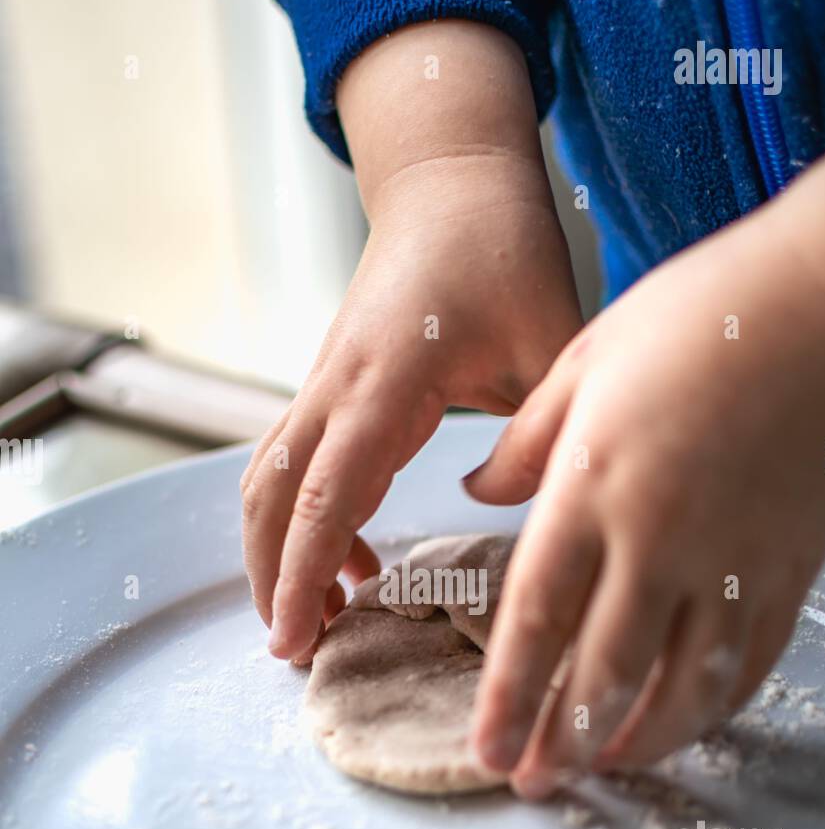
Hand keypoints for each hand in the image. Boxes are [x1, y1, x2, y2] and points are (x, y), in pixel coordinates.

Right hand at [241, 21, 581, 662]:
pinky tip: (356, 560)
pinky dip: (305, 519)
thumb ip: (540, 434)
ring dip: (277, 551)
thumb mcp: (552, 340)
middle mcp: (337, 384)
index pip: (324, 495)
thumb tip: (499, 509)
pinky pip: (296, 461)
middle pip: (267, 494)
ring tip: (323, 619)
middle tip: (297, 649)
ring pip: (267, 478)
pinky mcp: (333, 383)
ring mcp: (326, 381)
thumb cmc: (506, 250)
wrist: (452, 179)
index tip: (297, 638)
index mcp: (386, 381)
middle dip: (268, 577)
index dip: (302, 574)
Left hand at [466, 142, 824, 792]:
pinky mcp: (789, 566)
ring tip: (602, 769)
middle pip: (605, 671)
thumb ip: (526, 442)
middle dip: (563, 740)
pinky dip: (716, 705)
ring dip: (639, 740)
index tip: (487, 751)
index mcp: (595, 487)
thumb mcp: (587, 360)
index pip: (538, 619)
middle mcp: (660, 539)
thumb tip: (477, 490)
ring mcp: (733, 559)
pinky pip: (750, 660)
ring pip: (683, 683)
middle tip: (533, 783)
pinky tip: (687, 724)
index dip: (510, 699)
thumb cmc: (703, 315)